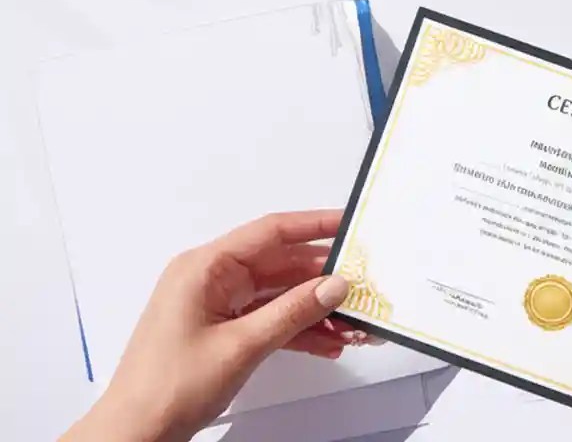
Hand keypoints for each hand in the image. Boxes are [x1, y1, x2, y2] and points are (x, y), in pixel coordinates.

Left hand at [62, 211, 364, 441]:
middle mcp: (210, 279)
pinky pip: (270, 318)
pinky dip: (298, 329)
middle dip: (322, 278)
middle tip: (360, 283)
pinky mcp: (223, 329)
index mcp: (204, 268)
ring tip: (350, 322)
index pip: (270, 232)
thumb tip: (333, 285)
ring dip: (315, 309)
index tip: (348, 225)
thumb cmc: (166, 388)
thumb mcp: (241, 346)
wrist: (137, 432)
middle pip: (280, 264)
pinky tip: (326, 342)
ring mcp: (216, 304)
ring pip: (279, 294)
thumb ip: (293, 312)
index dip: (314, 226)